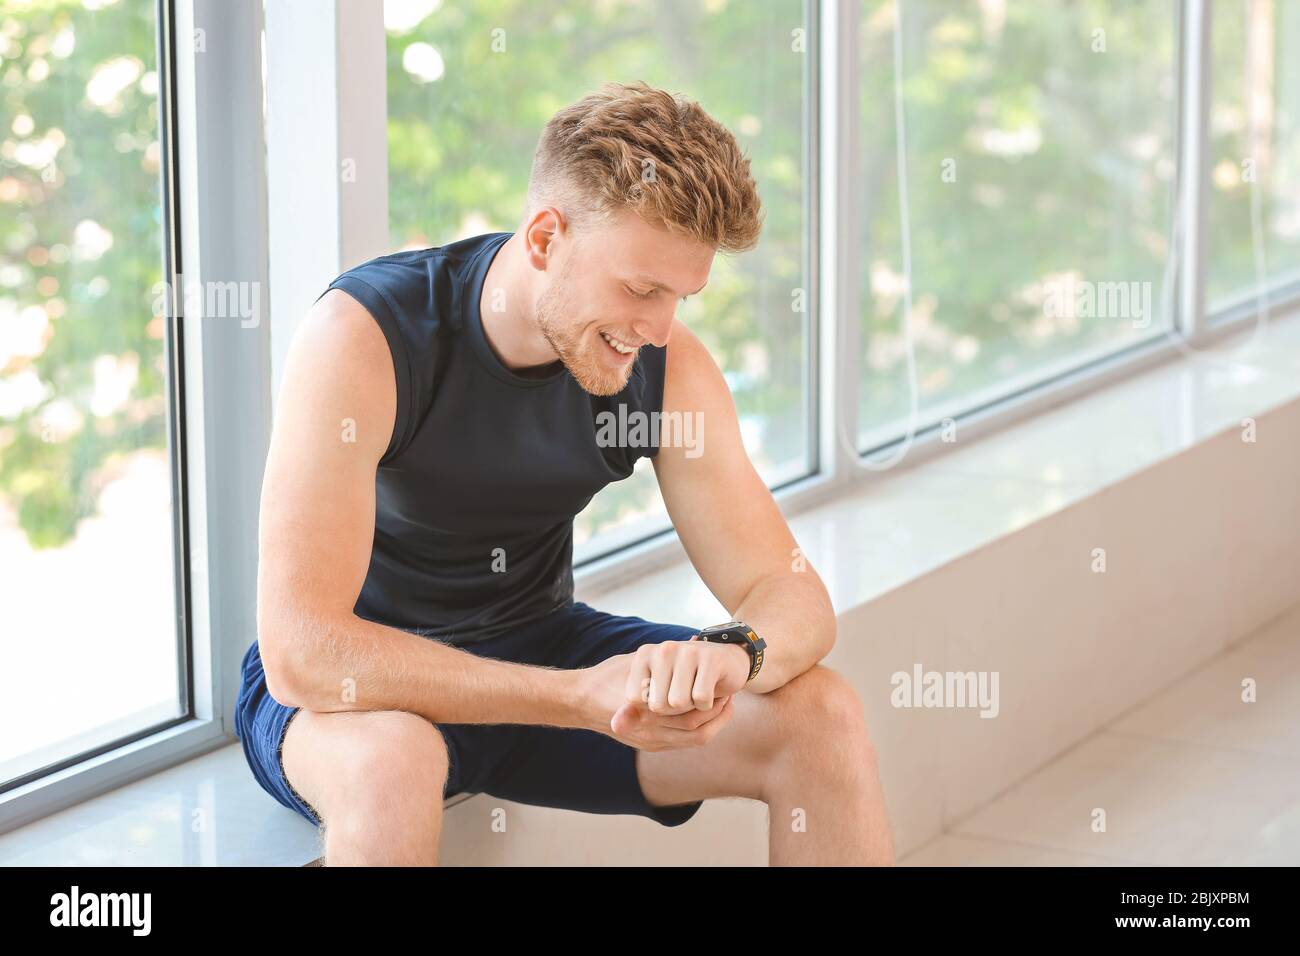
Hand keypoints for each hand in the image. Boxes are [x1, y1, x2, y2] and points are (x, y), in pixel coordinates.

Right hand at [572, 647, 739, 751]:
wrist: (579, 701)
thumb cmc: (606, 678)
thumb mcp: (634, 665)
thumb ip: (661, 663)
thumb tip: (693, 644)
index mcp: (649, 715)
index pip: (693, 719)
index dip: (713, 706)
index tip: (724, 690)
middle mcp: (651, 734)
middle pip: (696, 732)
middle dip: (717, 716)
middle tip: (729, 697)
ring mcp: (650, 741)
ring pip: (691, 739)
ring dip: (711, 723)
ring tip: (722, 704)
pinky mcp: (649, 744)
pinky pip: (681, 741)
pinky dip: (697, 727)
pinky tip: (702, 711)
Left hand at [626, 635, 750, 714]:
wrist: (728, 661)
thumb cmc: (684, 681)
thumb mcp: (653, 694)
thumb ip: (632, 711)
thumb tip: (615, 727)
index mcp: (644, 655)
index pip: (635, 701)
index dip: (650, 709)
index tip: (661, 697)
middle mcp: (664, 649)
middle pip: (658, 705)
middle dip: (672, 710)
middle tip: (683, 694)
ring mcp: (687, 652)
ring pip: (679, 703)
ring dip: (691, 707)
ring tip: (696, 691)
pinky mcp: (710, 659)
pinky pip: (701, 699)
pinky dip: (707, 704)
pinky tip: (711, 689)